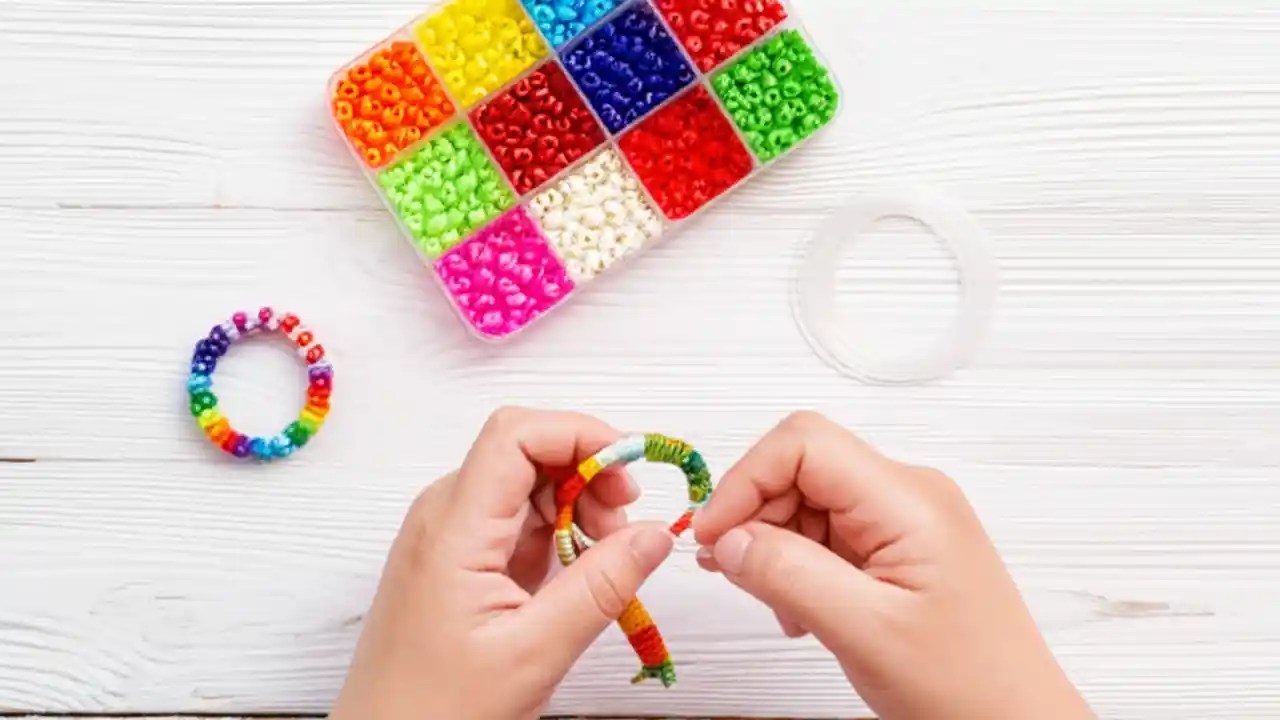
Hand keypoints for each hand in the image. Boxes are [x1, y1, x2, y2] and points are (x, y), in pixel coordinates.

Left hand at [330, 408, 673, 719]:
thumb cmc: (438, 710)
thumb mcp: (535, 652)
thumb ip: (601, 586)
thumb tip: (657, 533)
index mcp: (454, 527)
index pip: (516, 434)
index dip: (580, 434)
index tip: (631, 470)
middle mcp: (445, 516)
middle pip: (526, 452)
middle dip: (588, 474)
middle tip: (625, 530)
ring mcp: (449, 535)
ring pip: (526, 483)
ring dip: (577, 505)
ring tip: (605, 559)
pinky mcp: (458, 557)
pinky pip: (516, 519)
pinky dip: (558, 532)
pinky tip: (577, 572)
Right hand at [694, 412, 1092, 719]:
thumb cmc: (966, 685)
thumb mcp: (865, 631)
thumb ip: (788, 575)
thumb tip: (725, 538)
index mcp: (908, 500)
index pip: (804, 443)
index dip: (746, 480)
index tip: (712, 536)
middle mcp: (908, 495)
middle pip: (802, 467)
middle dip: (756, 514)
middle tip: (730, 572)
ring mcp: (905, 520)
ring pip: (808, 500)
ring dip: (775, 545)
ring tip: (779, 606)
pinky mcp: (899, 547)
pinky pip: (828, 533)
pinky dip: (798, 564)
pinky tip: (801, 610)